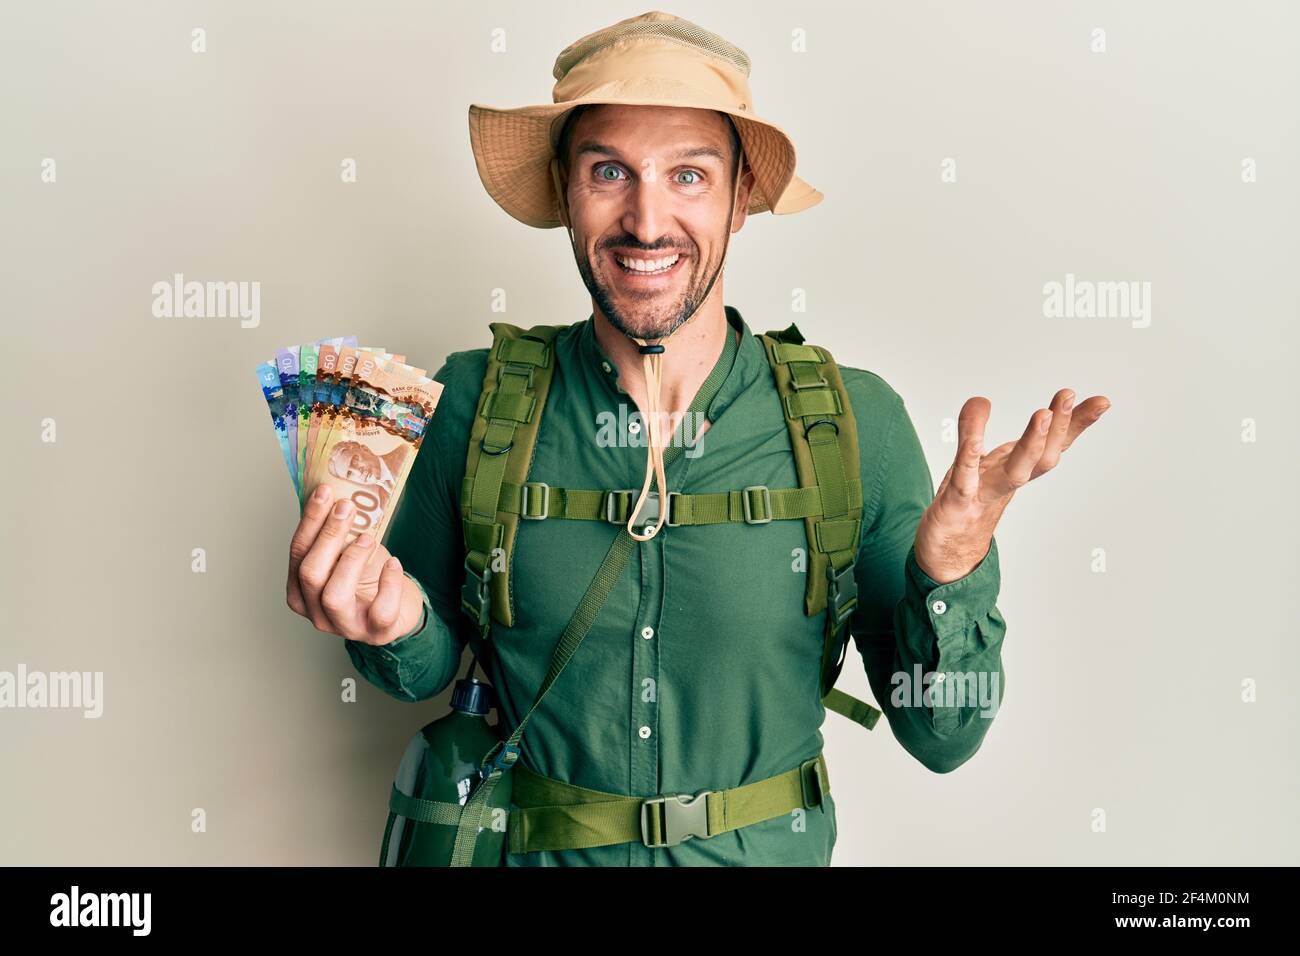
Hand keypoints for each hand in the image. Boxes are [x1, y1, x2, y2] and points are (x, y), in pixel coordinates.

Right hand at [286, 483, 424, 644]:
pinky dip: (388, 583)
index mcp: (301, 591)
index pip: (297, 553)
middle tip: (346, 507)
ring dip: (351, 560)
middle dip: (328, 536)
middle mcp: (317, 612)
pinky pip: (380, 611)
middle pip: (310, 573)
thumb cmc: (369, 578)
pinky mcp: (377, 633)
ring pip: (334, 595)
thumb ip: (336, 531)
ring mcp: (345, 626)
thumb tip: (334, 492)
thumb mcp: (347, 552)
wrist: (400, 608)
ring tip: (368, 537)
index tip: (324, 493)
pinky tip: (394, 562)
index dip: (310, 521)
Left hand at [915, 388, 1111, 582]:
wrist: (945, 551)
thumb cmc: (966, 504)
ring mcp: (984, 496)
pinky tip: (973, 440)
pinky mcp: (955, 505)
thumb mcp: (974, 465)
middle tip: (1067, 395)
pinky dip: (968, 458)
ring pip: (1014, 472)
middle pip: (1042, 458)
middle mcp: (1007, 483)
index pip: (1052, 445)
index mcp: (1017, 470)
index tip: (1101, 401)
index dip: (1075, 423)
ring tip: (1042, 414)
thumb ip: (976, 432)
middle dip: (1057, 427)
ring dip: (1030, 444)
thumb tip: (980, 399)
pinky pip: (964, 479)